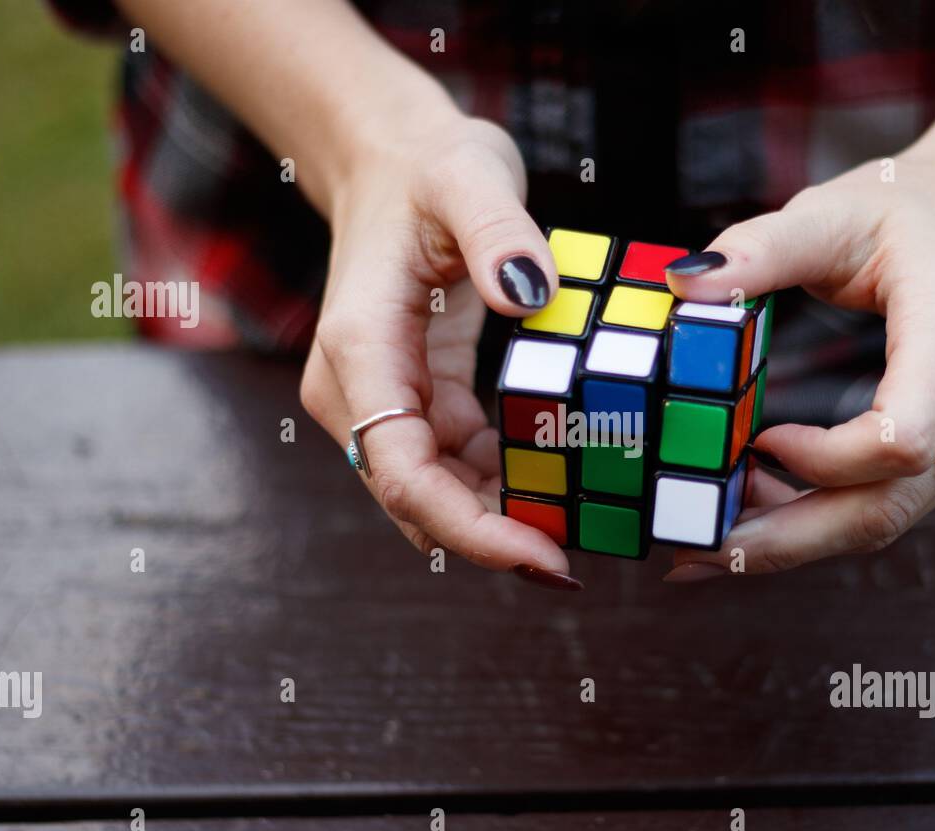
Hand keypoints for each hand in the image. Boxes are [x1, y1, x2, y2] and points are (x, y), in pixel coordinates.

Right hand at [299, 114, 579, 586]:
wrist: (393, 160)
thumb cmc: (427, 166)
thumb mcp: (469, 175)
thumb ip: (499, 232)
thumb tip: (531, 294)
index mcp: (360, 349)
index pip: (403, 471)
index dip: (469, 529)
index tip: (542, 557)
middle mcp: (358, 389)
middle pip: (416, 498)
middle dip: (490, 539)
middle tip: (573, 567)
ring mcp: (383, 398)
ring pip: (436, 490)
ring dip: (499, 518)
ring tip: (576, 532)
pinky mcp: (416, 396)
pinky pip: (456, 461)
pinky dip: (502, 482)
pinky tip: (555, 486)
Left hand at [663, 75, 934, 576]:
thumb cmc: (916, 206)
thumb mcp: (835, 208)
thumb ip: (760, 247)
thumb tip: (683, 286)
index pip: (903, 437)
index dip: (821, 461)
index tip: (757, 440)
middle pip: (891, 505)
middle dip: (787, 540)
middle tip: (693, 554)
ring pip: (892, 516)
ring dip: (799, 535)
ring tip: (712, 534)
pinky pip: (895, 500)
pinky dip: (823, 515)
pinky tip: (759, 508)